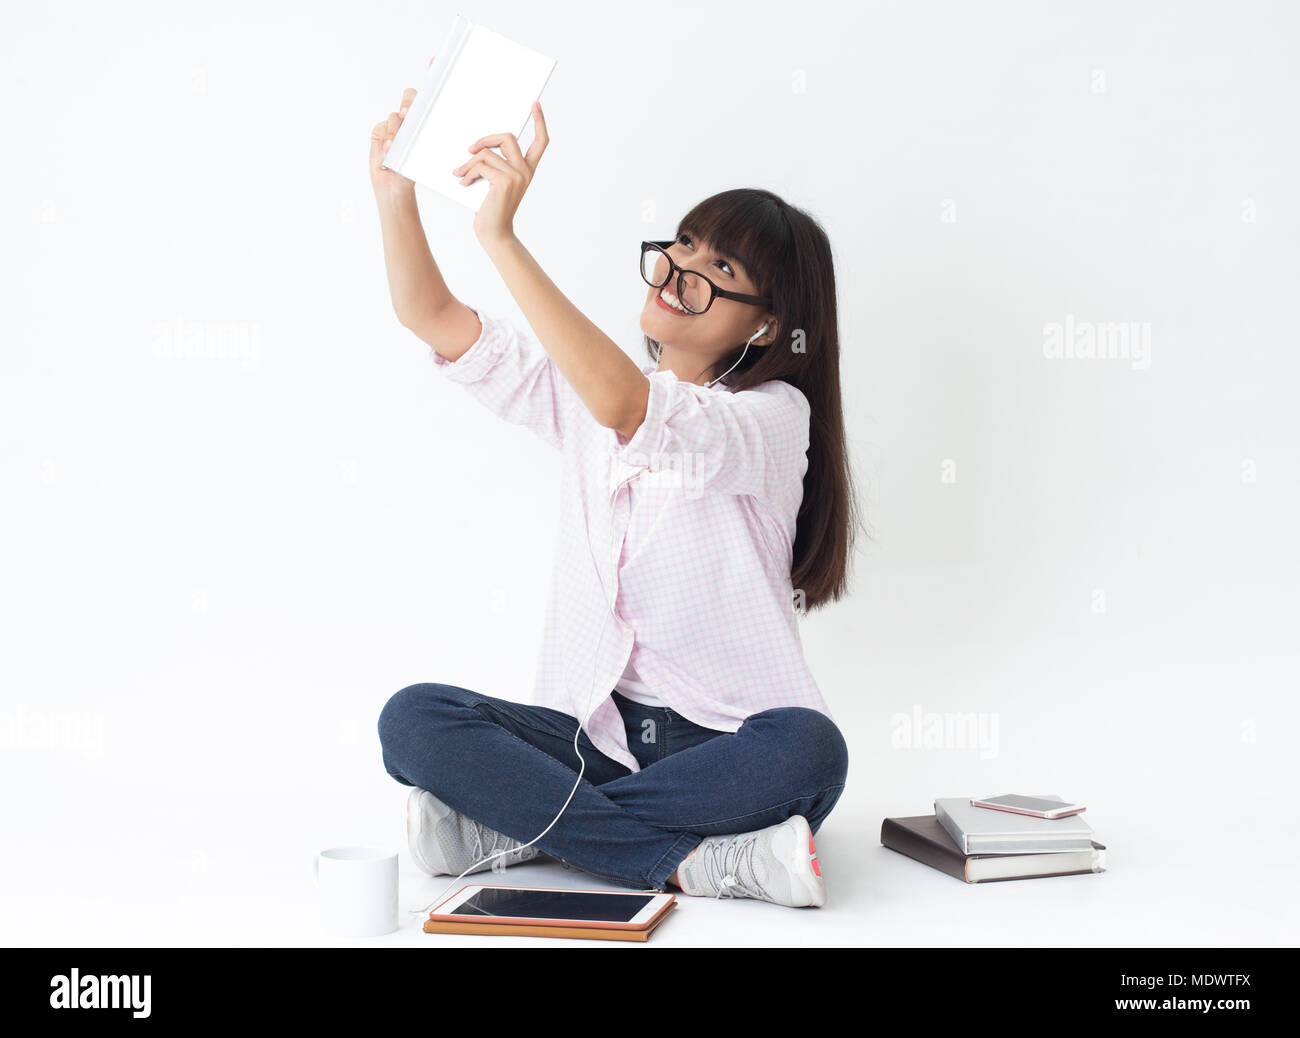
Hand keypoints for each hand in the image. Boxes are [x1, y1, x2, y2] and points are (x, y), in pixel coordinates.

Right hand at [369, 55, 434, 201]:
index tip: (435, 60)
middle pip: (411, 97)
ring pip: (396, 116)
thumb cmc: (418, 173)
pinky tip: (389, 150)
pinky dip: (387, 139)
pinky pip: (383, 128)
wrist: (397, 188)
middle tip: (408, 114)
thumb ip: (429, 138)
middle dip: (410, 103)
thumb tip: (431, 124)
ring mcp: (395, 124)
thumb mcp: (429, 155)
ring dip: (397, 131)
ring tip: (398, 145)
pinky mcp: (380, 132)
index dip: (433, 73)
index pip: (431, 95)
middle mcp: (412, 119)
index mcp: (429, 121)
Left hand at [452, 102, 548, 244]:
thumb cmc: (491, 208)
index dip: (540, 122)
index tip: (536, 105)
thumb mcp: (494, 182)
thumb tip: (475, 148)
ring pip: (487, 153)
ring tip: (460, 174)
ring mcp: (517, 176)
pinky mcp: (504, 182)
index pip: (541, 142)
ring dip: (469, 162)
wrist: (494, 233)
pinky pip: (481, 165)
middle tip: (470, 149)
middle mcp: (526, 171)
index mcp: (528, 170)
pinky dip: (468, 173)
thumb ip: (493, 164)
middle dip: (485, 139)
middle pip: (508, 138)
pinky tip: (463, 183)